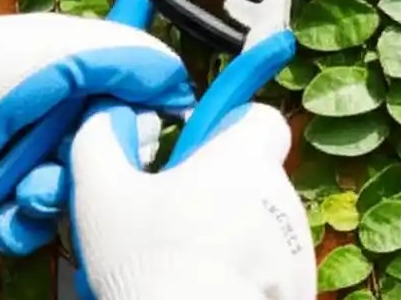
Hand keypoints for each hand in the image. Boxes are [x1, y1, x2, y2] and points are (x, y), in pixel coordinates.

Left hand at [0, 12, 192, 242]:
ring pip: (77, 187)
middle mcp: (52, 108)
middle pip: (109, 146)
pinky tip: (10, 210)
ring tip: (31, 192)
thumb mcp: (68, 49)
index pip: (128, 90)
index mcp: (70, 65)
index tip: (139, 127)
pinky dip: (25, 222)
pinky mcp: (1, 194)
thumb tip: (180, 88)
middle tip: (73, 160)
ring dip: (59, 195)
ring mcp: (26, 153)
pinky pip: (36, 220)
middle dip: (97, 160)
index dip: (139, 112)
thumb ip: (134, 59)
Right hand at [66, 102, 314, 299]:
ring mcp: (296, 245)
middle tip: (178, 223)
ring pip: (266, 228)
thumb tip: (106, 117)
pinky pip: (276, 272)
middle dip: (226, 195)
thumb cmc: (146, 257)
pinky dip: (251, 278)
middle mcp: (282, 195)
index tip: (199, 157)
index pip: (263, 121)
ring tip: (191, 266)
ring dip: (238, 238)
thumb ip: (100, 141)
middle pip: (258, 179)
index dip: (233, 131)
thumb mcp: (101, 195)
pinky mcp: (300, 286)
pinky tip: (211, 291)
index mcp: (244, 158)